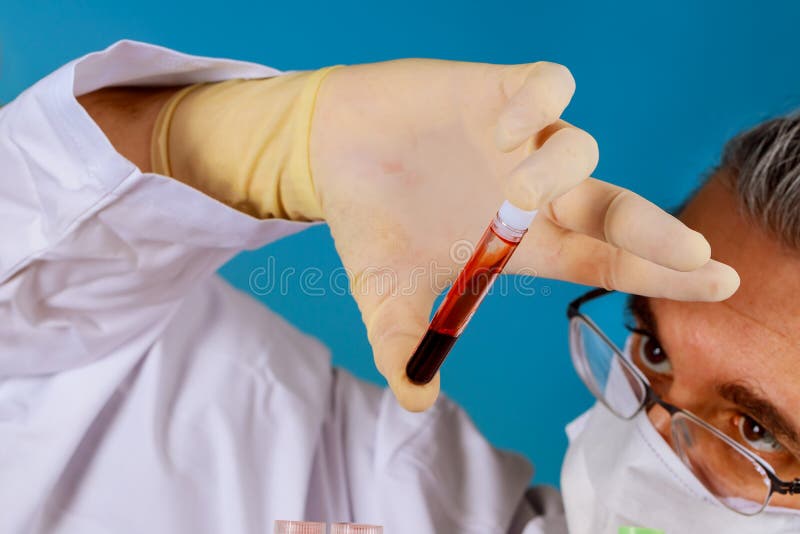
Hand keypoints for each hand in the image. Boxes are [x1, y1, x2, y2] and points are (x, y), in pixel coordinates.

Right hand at [310, 59, 738, 410]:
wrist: (332, 151)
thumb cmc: (369, 221)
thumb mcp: (384, 294)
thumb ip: (403, 346)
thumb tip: (419, 402)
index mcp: (521, 244)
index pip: (607, 262)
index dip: (665, 275)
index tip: (721, 282)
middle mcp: (535, 194)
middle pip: (617, 211)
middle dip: (660, 235)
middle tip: (695, 256)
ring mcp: (520, 142)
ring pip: (582, 150)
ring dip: (558, 175)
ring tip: (511, 192)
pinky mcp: (498, 92)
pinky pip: (548, 87)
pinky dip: (539, 107)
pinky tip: (503, 130)